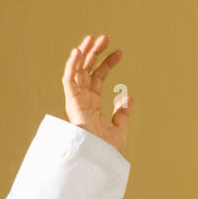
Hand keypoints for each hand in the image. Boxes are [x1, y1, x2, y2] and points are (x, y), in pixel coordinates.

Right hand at [62, 34, 131, 158]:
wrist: (100, 161)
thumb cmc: (106, 151)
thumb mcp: (119, 128)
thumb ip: (122, 113)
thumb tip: (128, 97)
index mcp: (91, 105)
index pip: (98, 78)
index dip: (107, 64)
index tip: (120, 52)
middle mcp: (82, 101)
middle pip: (86, 71)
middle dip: (94, 53)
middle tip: (105, 37)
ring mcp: (76, 102)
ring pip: (77, 71)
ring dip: (83, 54)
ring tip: (92, 38)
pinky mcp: (72, 104)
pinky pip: (69, 81)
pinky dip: (72, 66)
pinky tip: (78, 51)